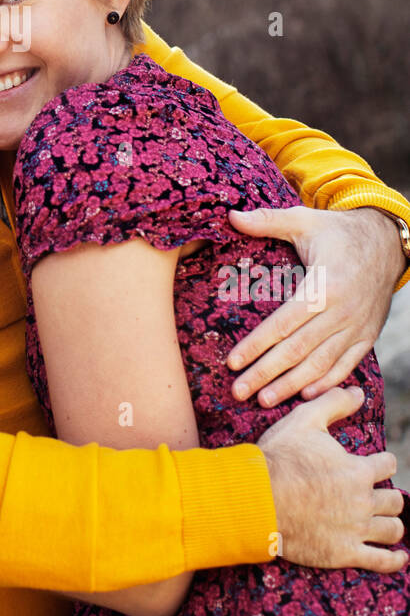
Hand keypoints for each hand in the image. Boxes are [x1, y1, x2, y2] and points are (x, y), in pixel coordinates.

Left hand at [226, 205, 401, 406]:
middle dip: (265, 374)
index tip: (232, 362)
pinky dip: (327, 382)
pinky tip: (306, 395)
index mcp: (323, 286)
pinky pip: (347, 364)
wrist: (386, 242)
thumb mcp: (304, 220)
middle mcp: (342, 312)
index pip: (282, 324)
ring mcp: (357, 327)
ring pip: (321, 364)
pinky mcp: (367, 336)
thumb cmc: (337, 232)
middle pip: (297, 350)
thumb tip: (230, 215)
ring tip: (264, 400)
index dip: (256, 345)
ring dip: (292, 385)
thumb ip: (267, 220)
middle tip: (238, 391)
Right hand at [258, 386, 407, 572]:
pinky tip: (400, 557)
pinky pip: (381, 560)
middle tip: (376, 495)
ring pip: (391, 529)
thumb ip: (334, 403)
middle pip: (394, 500)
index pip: (388, 465)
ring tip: (385, 521)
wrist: (257, 498)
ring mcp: (355, 529)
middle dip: (387, 495)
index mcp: (358, 470)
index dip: (383, 462)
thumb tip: (358, 391)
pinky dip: (395, 560)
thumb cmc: (279, 457)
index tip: (376, 464)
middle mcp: (363, 501)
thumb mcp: (304, 420)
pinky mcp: (344, 553)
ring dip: (391, 524)